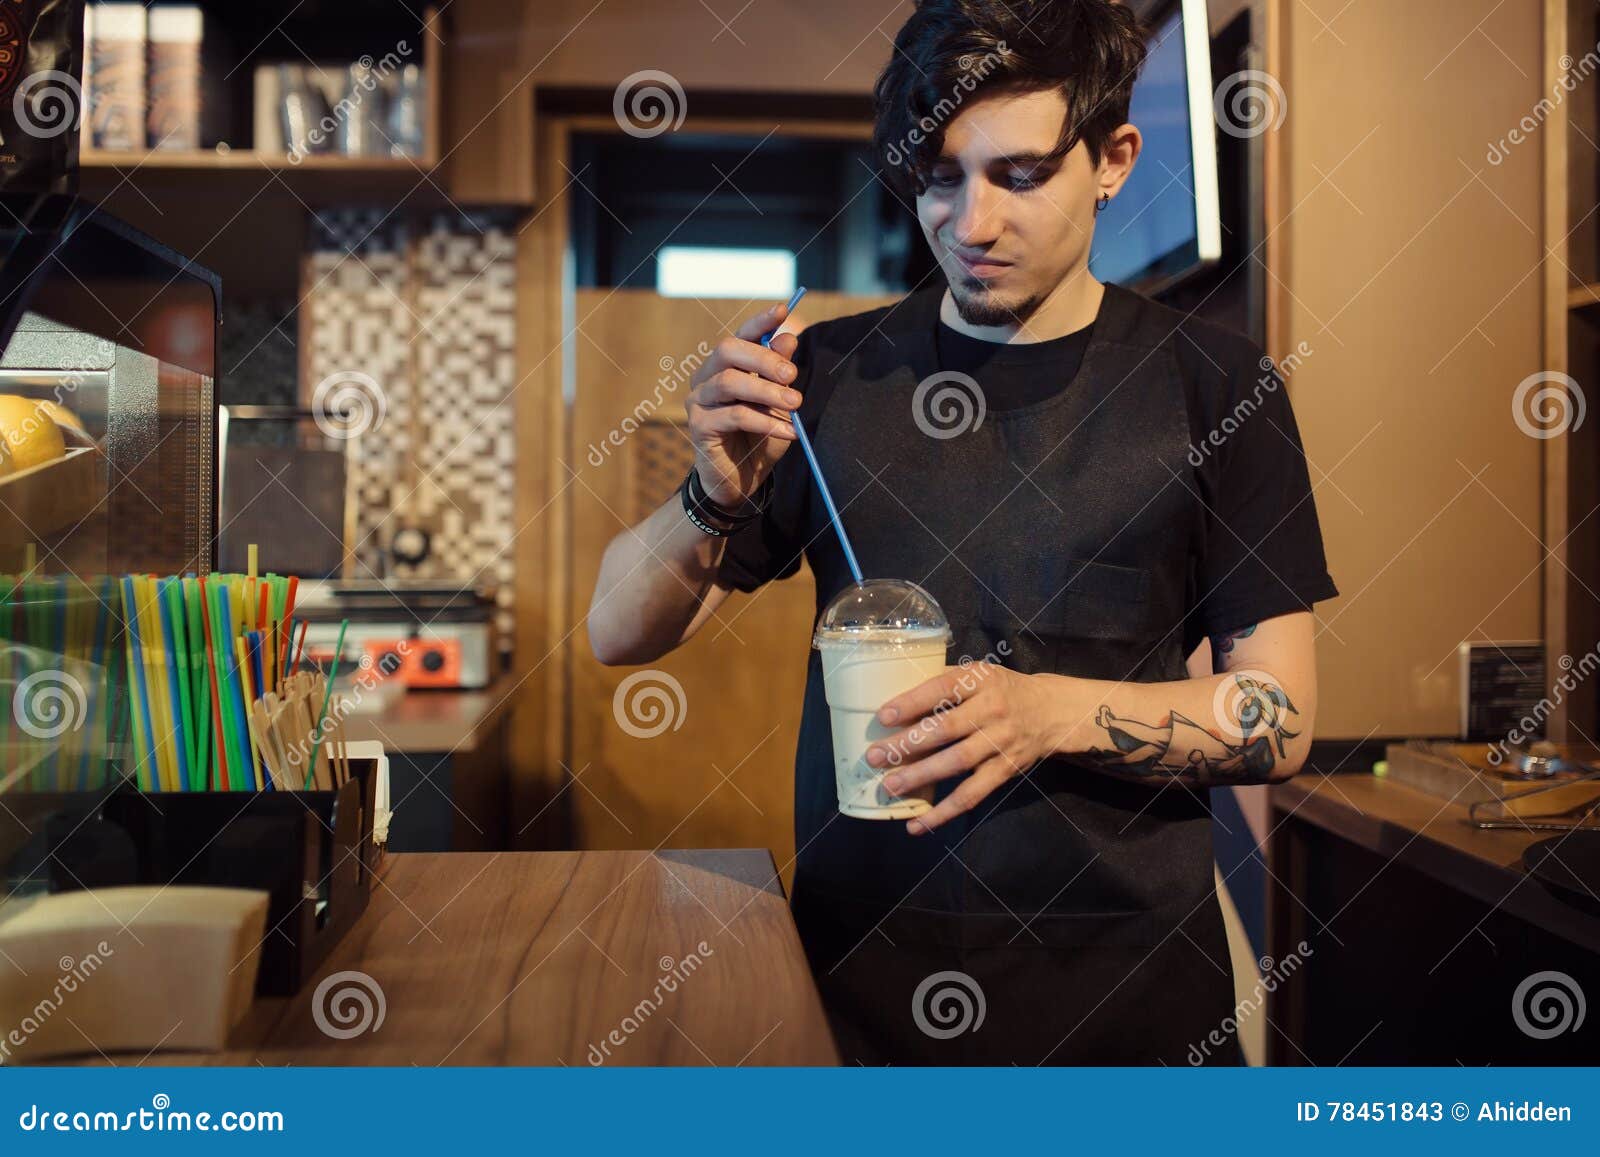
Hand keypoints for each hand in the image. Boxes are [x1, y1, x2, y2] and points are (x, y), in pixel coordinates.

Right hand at [685, 301, 803, 508]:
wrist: (740, 482)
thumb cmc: (759, 439)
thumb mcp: (778, 406)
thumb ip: (781, 375)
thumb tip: (789, 338)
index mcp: (725, 367)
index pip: (740, 335)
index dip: (759, 321)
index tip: (783, 309)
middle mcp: (706, 378)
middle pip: (728, 350)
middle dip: (763, 358)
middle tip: (793, 375)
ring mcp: (698, 401)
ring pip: (730, 382)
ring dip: (767, 392)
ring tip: (796, 405)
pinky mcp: (699, 426)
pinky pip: (734, 416)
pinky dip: (766, 422)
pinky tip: (789, 432)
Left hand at [865, 663, 1073, 834]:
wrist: (1050, 711)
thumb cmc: (1000, 691)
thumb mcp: (979, 674)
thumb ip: (944, 683)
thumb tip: (894, 702)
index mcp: (980, 680)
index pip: (943, 689)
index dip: (912, 703)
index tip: (883, 716)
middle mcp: (992, 710)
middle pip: (945, 729)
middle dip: (906, 744)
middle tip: (874, 756)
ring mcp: (1000, 742)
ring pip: (956, 762)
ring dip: (920, 776)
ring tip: (891, 786)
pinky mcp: (1004, 771)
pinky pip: (972, 795)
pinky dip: (943, 813)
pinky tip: (917, 824)